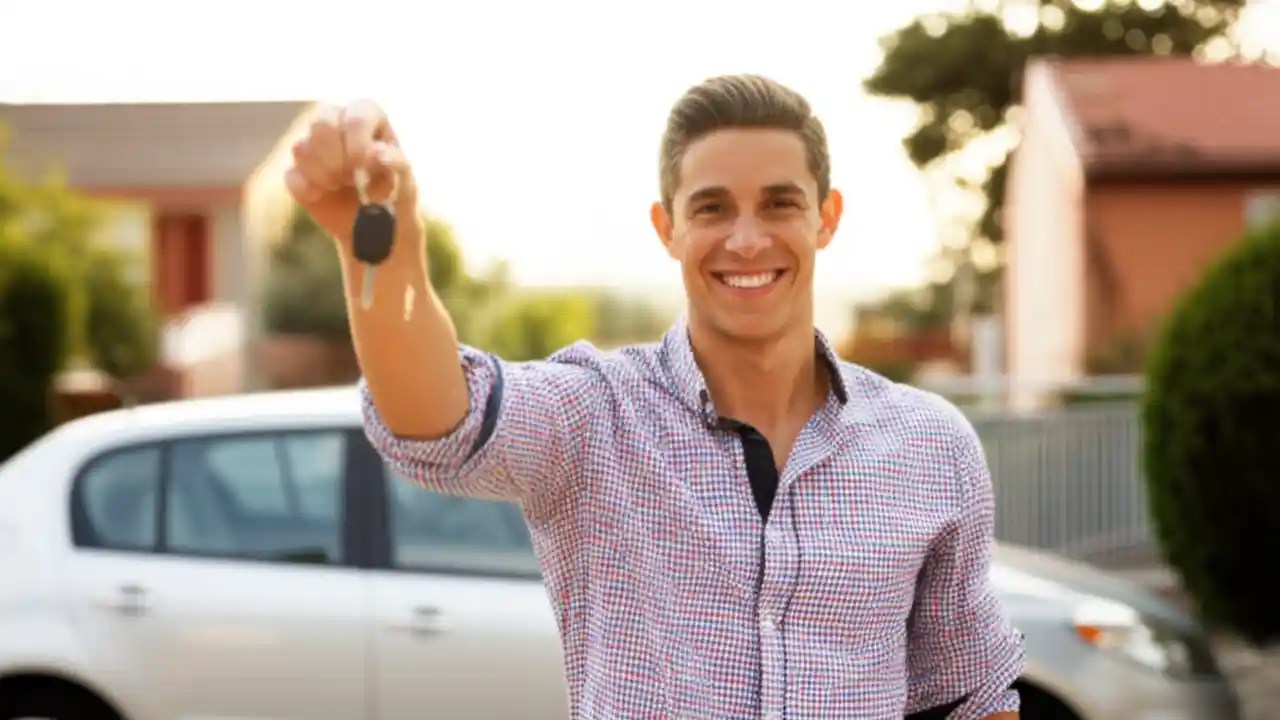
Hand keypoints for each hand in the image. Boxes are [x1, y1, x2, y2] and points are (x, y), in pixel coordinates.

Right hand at [284, 99, 418, 247]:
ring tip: (341, 186)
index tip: (364, 167)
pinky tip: (324, 196)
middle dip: (334, 155)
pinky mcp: (297, 172)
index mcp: (369, 119)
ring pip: (301, 148)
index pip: (357, 114)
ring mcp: (314, 146)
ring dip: (323, 175)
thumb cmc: (396, 199)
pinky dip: (309, 191)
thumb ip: (397, 165)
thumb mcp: (407, 184)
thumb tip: (375, 152)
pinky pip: (291, 176)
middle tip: (348, 177)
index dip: (357, 140)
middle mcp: (338, 123)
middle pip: (321, 120)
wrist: (378, 229)